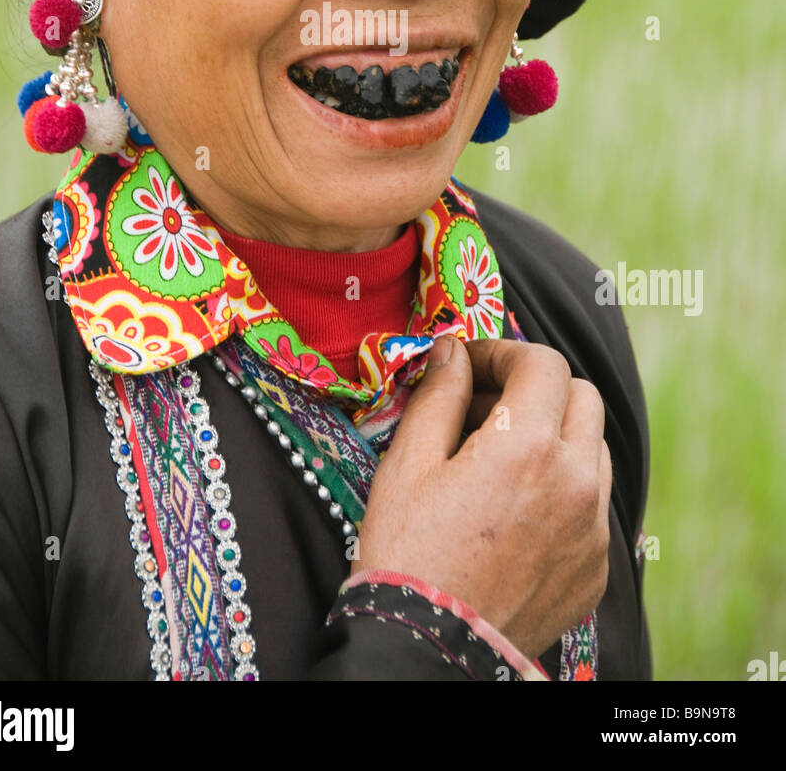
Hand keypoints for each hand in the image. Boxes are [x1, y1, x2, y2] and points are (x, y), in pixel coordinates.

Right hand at [351, 336, 611, 659]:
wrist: (428, 650)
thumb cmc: (408, 554)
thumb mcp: (408, 464)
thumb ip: (440, 396)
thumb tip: (453, 351)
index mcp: (529, 447)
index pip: (544, 363)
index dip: (505, 352)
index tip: (472, 365)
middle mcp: (575, 482)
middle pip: (582, 398)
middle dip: (538, 386)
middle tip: (488, 405)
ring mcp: (592, 529)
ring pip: (594, 450)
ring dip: (557, 435)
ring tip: (502, 456)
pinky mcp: (594, 568)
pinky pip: (593, 505)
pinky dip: (563, 488)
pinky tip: (516, 508)